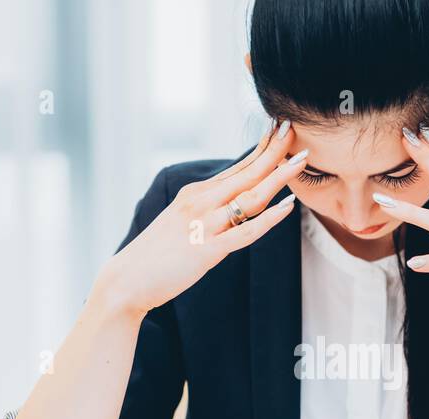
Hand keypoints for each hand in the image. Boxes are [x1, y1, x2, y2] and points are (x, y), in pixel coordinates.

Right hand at [97, 121, 307, 316]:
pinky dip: (269, 218)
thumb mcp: (181, 221)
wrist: (127, 280)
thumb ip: (206, 210)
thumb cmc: (156, 254)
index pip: (237, 167)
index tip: (280, 129)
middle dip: (274, 151)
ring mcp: (204, 225)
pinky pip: (245, 231)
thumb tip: (231, 203)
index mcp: (195, 194)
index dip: (261, 148)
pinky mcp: (207, 249)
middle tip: (295, 128)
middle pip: (247, 173)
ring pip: (250, 196)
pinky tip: (288, 206)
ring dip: (279, 177)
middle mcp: (200, 202)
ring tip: (301, 160)